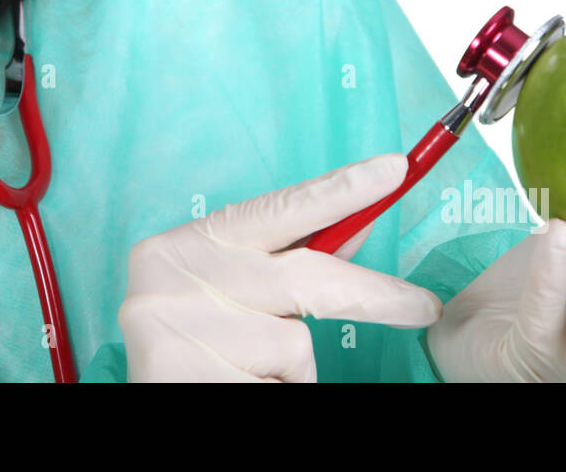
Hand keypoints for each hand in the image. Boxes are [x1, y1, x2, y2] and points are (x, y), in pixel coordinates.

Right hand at [118, 153, 441, 381]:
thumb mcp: (234, 287)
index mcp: (190, 243)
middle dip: (372, 293)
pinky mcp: (180, 373)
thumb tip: (355, 232)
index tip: (393, 170)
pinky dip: (272, 387)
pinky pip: (278, 384)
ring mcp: (176, 326)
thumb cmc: (198, 337)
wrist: (143, 397)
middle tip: (422, 307)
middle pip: (305, 278)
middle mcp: (176, 275)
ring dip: (291, 366)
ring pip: (293, 345)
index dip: (340, 189)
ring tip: (247, 368)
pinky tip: (237, 381)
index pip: (278, 208)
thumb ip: (286, 260)